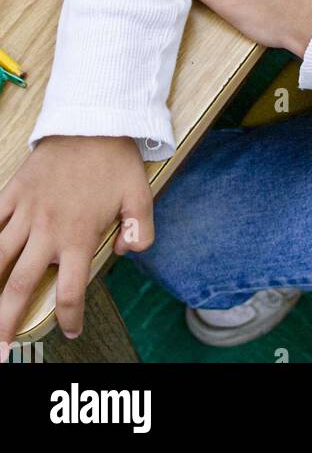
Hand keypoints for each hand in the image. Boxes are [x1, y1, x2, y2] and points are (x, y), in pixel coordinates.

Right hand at [0, 136, 152, 358]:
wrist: (92, 119)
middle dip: (6, 323)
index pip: (70, 291)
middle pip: (19, 286)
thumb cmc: (116, 159)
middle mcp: (47, 231)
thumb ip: (141, 232)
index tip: (69, 330)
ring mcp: (26, 212)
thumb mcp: (140, 196)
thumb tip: (126, 254)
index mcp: (79, 236)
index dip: (69, 317)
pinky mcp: (12, 193)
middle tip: (1, 349)